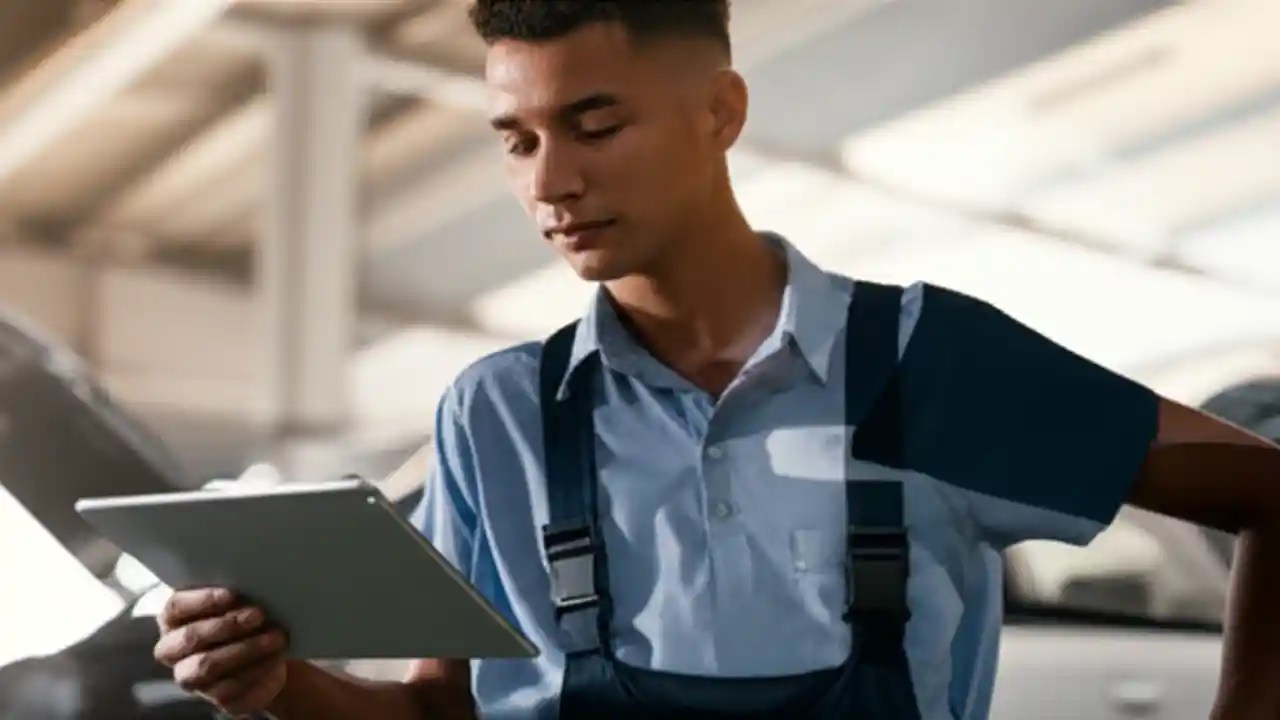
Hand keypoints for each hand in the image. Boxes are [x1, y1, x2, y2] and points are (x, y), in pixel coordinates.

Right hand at [154, 588, 289, 714]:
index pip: (176, 607)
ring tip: (274, 637)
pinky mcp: (214, 698)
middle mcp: (174, 650)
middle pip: (191, 637)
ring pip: (208, 664)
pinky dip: (255, 670)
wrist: (268, 656)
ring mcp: (190, 677)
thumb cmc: (246, 619)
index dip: (202, 600)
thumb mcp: (241, 603)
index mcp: (173, 619)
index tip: (231, 593)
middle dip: (227, 624)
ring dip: (245, 648)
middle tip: (258, 614)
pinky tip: (273, 657)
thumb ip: (236, 596)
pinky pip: (229, 687)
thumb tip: (252, 583)